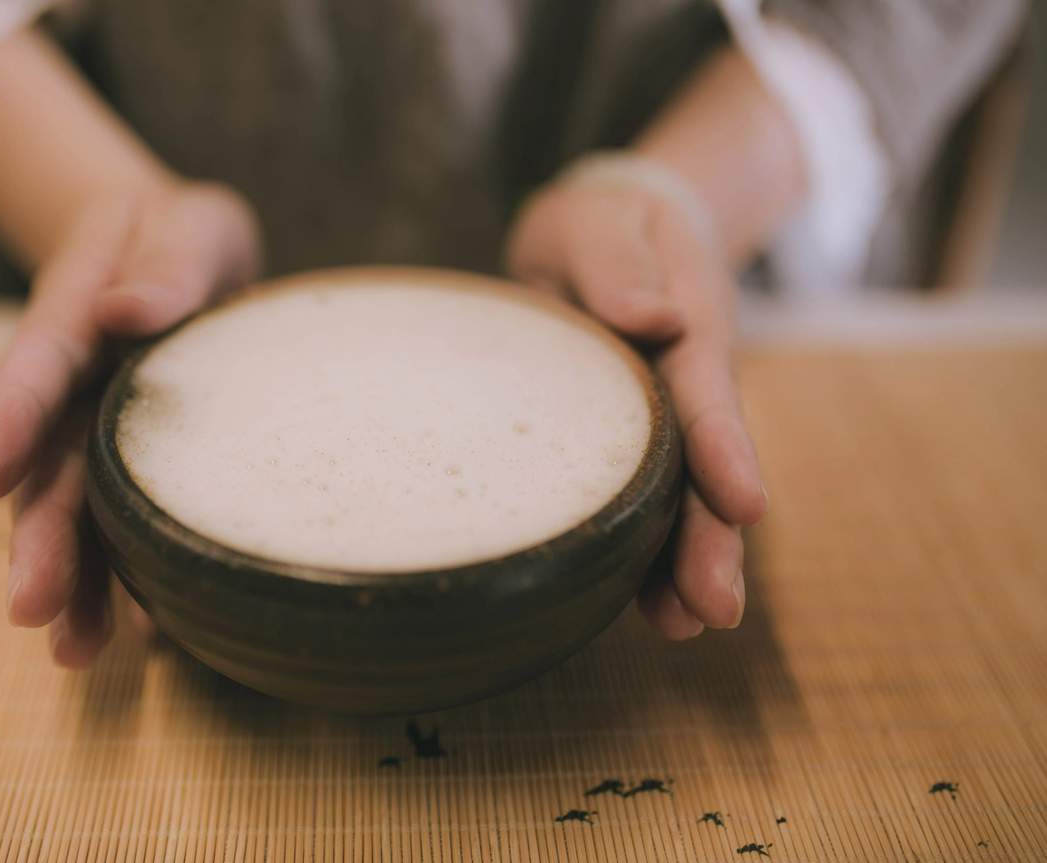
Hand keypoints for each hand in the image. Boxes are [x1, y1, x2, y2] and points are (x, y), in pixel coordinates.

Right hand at [0, 181, 261, 666]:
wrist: (189, 266)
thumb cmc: (182, 240)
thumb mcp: (188, 226)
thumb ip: (168, 261)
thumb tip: (127, 312)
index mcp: (76, 320)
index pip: (37, 368)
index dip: (7, 423)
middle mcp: (78, 391)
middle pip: (49, 467)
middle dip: (38, 539)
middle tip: (29, 609)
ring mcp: (102, 436)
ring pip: (81, 513)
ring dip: (77, 583)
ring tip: (74, 653)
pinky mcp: (140, 468)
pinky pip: (132, 525)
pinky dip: (138, 580)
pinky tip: (151, 636)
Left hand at [506, 174, 766, 638]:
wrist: (614, 228)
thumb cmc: (605, 224)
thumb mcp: (603, 222)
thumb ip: (618, 260)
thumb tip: (652, 318)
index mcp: (684, 326)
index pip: (702, 390)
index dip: (722, 448)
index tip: (746, 504)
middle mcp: (683, 382)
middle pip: (703, 465)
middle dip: (711, 536)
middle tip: (714, 609)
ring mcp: (663, 417)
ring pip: (682, 495)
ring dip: (685, 561)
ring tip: (684, 627)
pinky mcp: (634, 439)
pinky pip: (645, 496)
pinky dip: (648, 551)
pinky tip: (647, 606)